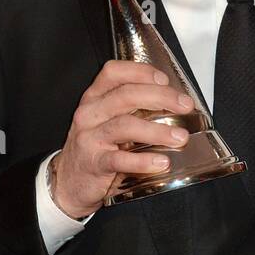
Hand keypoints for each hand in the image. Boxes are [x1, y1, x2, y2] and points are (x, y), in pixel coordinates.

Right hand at [51, 60, 196, 217]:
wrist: (69, 182)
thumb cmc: (96, 147)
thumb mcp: (109, 121)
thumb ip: (134, 109)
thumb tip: (176, 103)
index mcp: (95, 98)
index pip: (114, 73)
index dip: (140, 72)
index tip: (164, 80)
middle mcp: (90, 113)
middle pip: (126, 95)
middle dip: (161, 97)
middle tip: (185, 106)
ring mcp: (90, 138)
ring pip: (125, 126)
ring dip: (158, 130)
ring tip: (180, 137)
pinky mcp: (94, 163)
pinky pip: (119, 159)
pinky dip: (143, 161)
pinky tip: (161, 162)